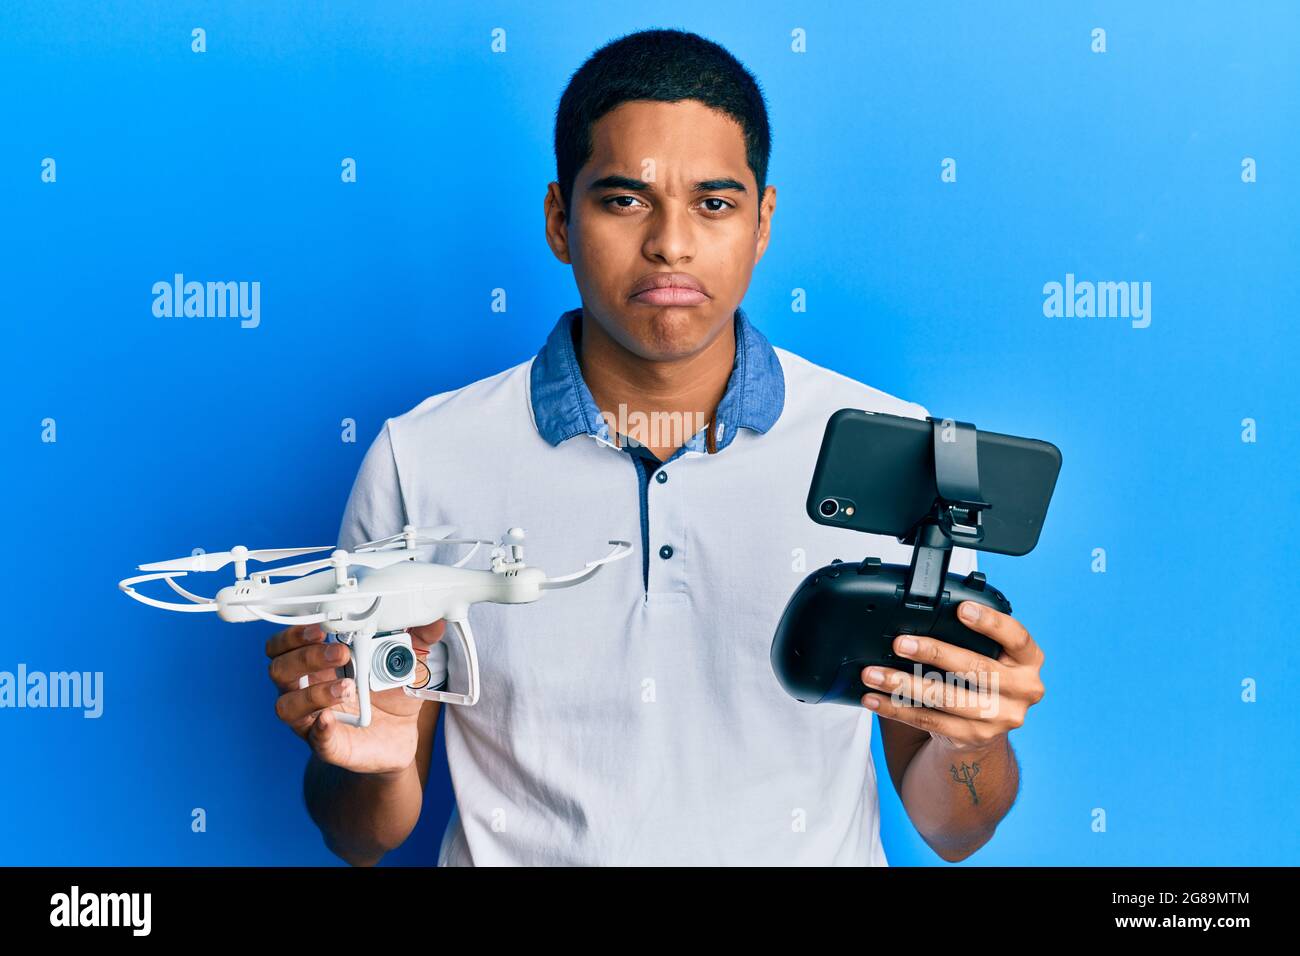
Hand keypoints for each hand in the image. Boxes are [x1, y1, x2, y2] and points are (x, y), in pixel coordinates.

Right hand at [265, 620, 446, 773]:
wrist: (400, 735)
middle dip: (306, 657)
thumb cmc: (390, 692)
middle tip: (341, 653)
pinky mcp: (329, 745)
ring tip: (347, 687)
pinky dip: (320, 729)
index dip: (293, 634)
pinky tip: (330, 719)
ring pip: (287, 706)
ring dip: (313, 693)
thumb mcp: (404, 661)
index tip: (319, 626)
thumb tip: (434, 620)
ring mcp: (313, 719)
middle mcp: (307, 689)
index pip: (284, 645)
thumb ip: (416, 639)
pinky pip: (315, 739)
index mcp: (319, 662)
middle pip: (280, 670)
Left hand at [860, 601, 1044, 752]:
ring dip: (903, 684)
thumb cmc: (981, 679)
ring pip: (945, 698)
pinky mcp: (973, 737)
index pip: (1017, 637)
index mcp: (1029, 661)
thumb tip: (919, 616)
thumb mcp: (990, 655)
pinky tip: (875, 699)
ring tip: (873, 674)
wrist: (985, 730)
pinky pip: (929, 720)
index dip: (990, 622)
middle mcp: (1023, 690)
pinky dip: (897, 708)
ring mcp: (1000, 718)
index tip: (961, 609)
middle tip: (900, 643)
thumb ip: (972, 638)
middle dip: (933, 653)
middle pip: (976, 668)